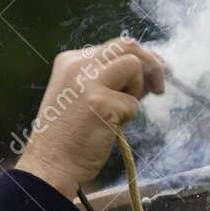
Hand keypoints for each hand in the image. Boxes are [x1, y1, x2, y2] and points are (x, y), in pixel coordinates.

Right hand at [15, 37, 166, 197]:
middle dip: (151, 63)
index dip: (138, 60)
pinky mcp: (100, 102)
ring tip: (120, 112)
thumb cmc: (70, 137)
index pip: (114, 47)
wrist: (51, 165)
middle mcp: (77, 65)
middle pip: (127, 45)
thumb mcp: (84, 96)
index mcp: (70, 61)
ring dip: (137, 89)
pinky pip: (133, 103)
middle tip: (158, 87)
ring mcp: (88, 81)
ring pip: (133, 64)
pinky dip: (127, 117)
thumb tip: (148, 71)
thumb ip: (109, 79)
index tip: (150, 76)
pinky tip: (108, 129)